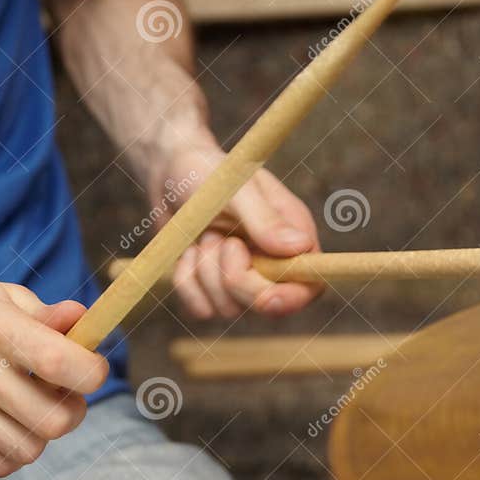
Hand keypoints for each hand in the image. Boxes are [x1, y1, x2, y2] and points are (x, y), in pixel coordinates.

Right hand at [0, 276, 106, 476]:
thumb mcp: (0, 297)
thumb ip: (47, 314)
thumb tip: (86, 322)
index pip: (57, 360)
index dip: (90, 373)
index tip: (91, 370)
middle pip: (53, 419)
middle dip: (74, 410)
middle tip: (64, 396)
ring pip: (30, 448)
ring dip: (42, 433)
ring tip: (32, 410)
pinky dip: (13, 452)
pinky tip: (7, 426)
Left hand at [152, 139, 322, 318]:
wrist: (169, 170)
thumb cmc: (208, 170)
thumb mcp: (236, 187)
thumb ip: (265, 219)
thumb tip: (300, 247)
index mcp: (293, 238)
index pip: (309, 286)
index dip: (292, 299)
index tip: (268, 296)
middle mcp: (272, 264)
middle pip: (266, 305)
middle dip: (236, 279)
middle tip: (219, 238)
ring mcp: (242, 280)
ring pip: (228, 309)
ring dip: (206, 270)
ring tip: (205, 234)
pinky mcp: (210, 289)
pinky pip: (200, 308)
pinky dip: (187, 279)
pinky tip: (188, 249)